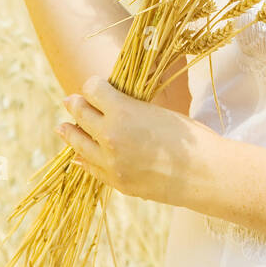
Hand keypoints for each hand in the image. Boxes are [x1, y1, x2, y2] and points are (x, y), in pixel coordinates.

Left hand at [57, 75, 207, 204]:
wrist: (203, 174)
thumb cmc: (189, 137)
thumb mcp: (158, 111)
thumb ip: (132, 108)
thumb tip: (113, 104)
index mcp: (122, 111)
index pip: (92, 89)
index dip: (93, 85)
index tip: (95, 86)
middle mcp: (110, 135)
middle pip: (80, 114)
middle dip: (76, 104)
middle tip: (71, 101)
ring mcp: (110, 162)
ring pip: (78, 143)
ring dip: (70, 132)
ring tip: (62, 127)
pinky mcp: (116, 181)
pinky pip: (90, 167)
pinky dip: (83, 158)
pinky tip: (78, 155)